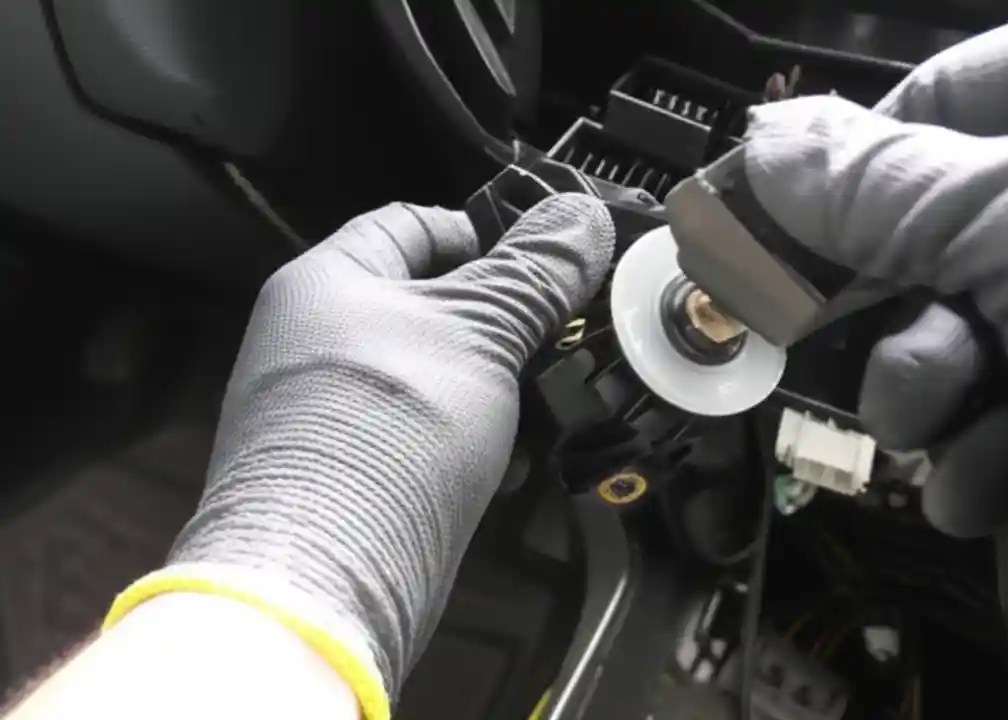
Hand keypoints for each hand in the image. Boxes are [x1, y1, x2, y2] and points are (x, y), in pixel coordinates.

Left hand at [105, 195, 613, 718]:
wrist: (325, 574)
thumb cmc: (392, 425)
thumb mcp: (480, 332)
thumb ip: (535, 272)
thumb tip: (585, 212)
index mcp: (328, 279)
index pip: (413, 222)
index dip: (485, 232)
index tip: (547, 262)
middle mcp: (317, 336)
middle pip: (428, 302)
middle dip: (501, 320)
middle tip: (564, 332)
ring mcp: (330, 408)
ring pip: (433, 371)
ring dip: (493, 383)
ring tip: (550, 398)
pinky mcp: (351, 470)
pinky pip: (420, 432)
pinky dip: (468, 437)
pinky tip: (511, 461)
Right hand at [691, 2, 1007, 712]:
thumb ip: (887, 189)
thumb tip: (772, 148)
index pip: (966, 89)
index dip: (866, 158)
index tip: (783, 226)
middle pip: (967, 225)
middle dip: (905, 303)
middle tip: (878, 355)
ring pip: (996, 332)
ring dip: (940, 393)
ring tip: (944, 434)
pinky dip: (1000, 458)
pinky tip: (993, 490)